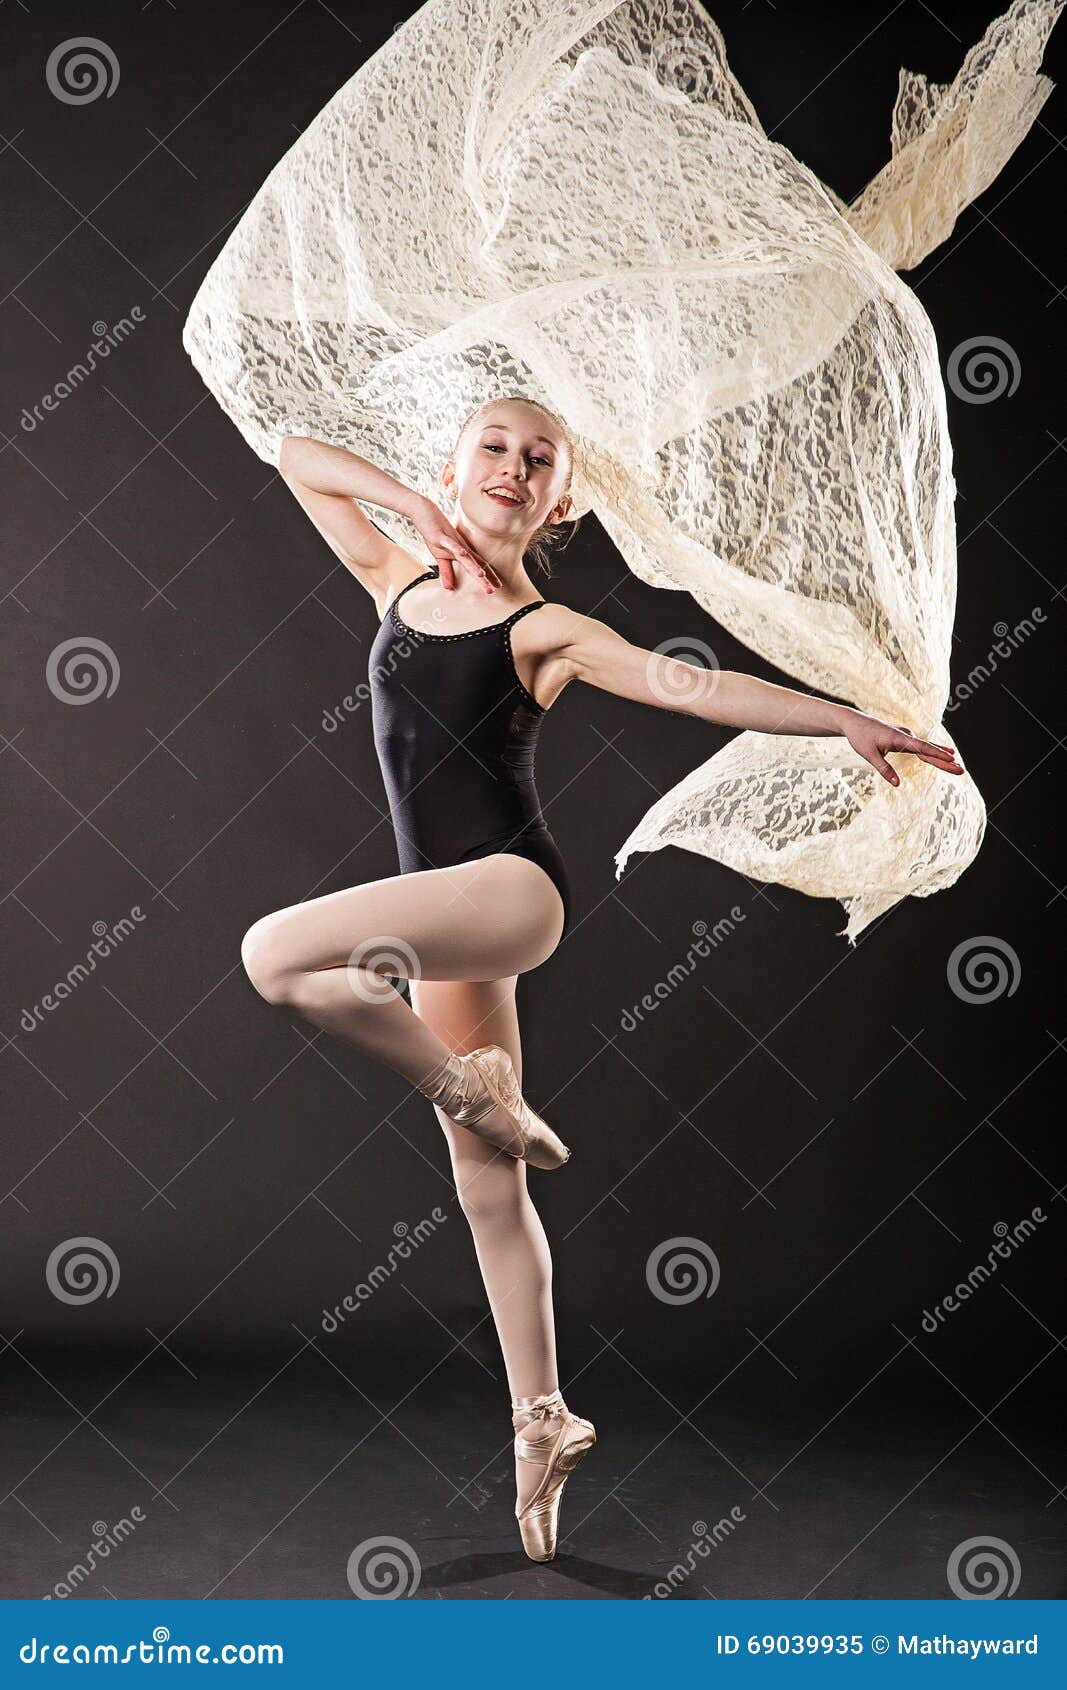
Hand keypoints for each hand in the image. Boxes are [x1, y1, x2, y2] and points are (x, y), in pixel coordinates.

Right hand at [410, 498, 501, 592]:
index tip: (498, 586)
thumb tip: (448, 588)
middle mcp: (461, 548)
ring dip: (473, 566)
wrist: (424, 511)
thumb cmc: (434, 532)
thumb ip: (446, 571)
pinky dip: (457, 549)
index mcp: (462, 553)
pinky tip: (463, 553)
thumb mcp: (439, 556)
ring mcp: (452, 542)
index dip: (488, 576)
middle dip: (484, 577)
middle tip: (492, 589)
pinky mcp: (441, 537)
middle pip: (475, 564)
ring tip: (482, 575)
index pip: (478, 566)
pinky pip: (451, 544)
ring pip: (465, 556)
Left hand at [844, 714, 963, 785]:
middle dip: (945, 761)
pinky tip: (944, 753)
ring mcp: (905, 735)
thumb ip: (884, 769)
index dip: (938, 754)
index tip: (953, 759)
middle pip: (929, 750)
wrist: (853, 721)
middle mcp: (905, 735)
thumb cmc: (860, 737)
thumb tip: (897, 784)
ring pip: (926, 748)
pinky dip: (932, 751)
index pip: (923, 748)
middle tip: (961, 770)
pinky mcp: (903, 737)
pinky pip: (921, 746)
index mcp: (899, 738)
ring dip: (941, 756)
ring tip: (957, 764)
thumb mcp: (869, 755)